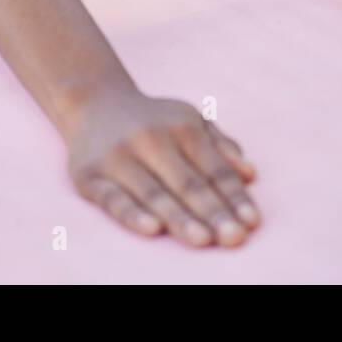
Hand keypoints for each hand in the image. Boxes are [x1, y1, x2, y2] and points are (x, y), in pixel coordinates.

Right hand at [65, 87, 259, 246]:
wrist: (93, 102)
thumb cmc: (154, 120)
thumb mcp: (191, 120)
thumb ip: (221, 146)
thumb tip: (250, 174)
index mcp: (182, 127)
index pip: (214, 169)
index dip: (234, 196)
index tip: (252, 222)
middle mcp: (151, 140)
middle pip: (188, 184)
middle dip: (213, 213)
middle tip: (234, 238)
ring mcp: (119, 158)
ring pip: (154, 194)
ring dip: (180, 219)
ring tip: (203, 239)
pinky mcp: (89, 177)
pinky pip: (113, 200)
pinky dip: (133, 215)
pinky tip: (153, 229)